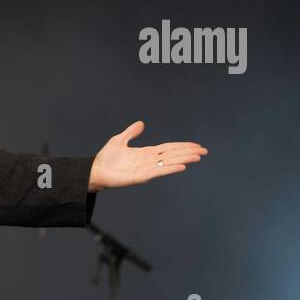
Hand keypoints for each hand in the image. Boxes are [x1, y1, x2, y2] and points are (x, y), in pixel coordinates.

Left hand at [88, 120, 206, 191]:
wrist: (96, 170)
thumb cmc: (106, 158)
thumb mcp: (119, 140)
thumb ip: (131, 132)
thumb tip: (141, 123)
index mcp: (147, 153)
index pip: (169, 148)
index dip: (182, 146)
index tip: (195, 145)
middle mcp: (150, 161)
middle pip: (173, 154)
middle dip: (188, 152)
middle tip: (204, 151)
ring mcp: (147, 168)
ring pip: (170, 162)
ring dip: (184, 159)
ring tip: (198, 156)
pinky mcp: (142, 176)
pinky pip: (159, 171)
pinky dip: (171, 168)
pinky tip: (182, 166)